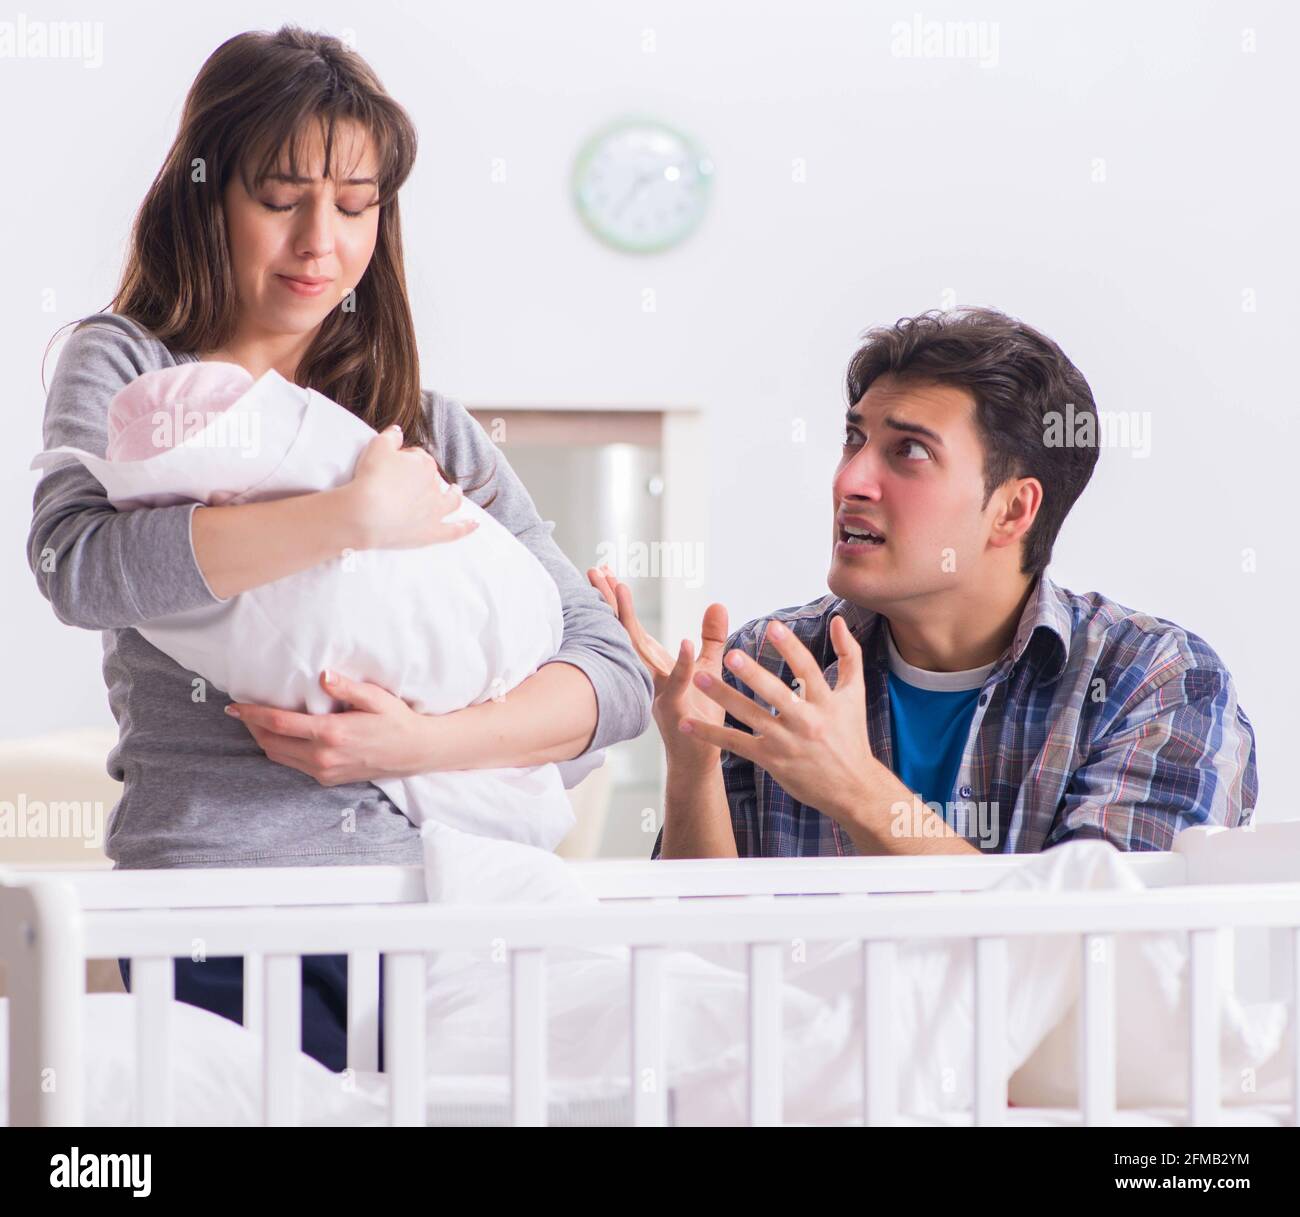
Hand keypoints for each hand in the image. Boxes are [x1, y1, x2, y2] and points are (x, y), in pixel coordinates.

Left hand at [226, 670, 428, 785]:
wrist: (415, 752)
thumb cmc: (398, 721)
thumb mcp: (376, 698)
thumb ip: (346, 688)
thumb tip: (322, 676)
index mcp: (331, 734)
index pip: (279, 723)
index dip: (252, 714)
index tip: (235, 705)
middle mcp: (323, 757)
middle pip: (271, 742)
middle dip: (252, 726)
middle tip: (242, 711)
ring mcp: (324, 771)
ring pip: (279, 757)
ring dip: (264, 739)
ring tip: (257, 722)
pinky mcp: (328, 779)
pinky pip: (294, 765)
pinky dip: (281, 750)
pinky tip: (283, 736)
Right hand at [341, 425, 478, 550]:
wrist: (366, 514)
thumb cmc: (371, 478)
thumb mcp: (377, 447)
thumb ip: (390, 437)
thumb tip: (398, 431)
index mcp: (424, 464)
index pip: (417, 457)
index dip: (404, 459)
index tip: (391, 464)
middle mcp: (435, 486)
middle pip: (431, 477)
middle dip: (422, 477)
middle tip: (401, 483)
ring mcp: (436, 511)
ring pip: (451, 500)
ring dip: (454, 494)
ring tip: (455, 491)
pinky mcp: (432, 532)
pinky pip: (455, 530)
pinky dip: (466, 527)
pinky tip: (475, 524)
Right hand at [587, 564, 728, 771]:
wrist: (698, 757)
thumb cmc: (700, 714)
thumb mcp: (709, 667)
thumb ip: (712, 636)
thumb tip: (717, 602)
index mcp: (653, 663)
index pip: (630, 626)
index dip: (618, 599)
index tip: (605, 573)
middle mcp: (649, 673)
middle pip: (624, 631)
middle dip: (609, 600)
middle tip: (595, 570)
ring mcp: (658, 690)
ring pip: (640, 650)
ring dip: (628, 619)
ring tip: (621, 588)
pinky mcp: (676, 708)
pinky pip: (679, 682)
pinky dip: (682, 662)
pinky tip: (684, 641)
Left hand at [681, 615, 883, 821]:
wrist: (852, 787)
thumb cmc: (851, 735)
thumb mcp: (856, 694)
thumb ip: (849, 654)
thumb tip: (838, 620)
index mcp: (826, 702)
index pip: (807, 669)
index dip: (790, 647)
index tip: (772, 626)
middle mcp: (806, 722)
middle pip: (776, 694)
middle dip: (752, 674)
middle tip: (729, 654)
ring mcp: (786, 742)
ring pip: (750, 716)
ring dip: (723, 696)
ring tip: (699, 678)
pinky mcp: (770, 759)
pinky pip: (736, 743)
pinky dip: (711, 733)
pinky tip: (688, 723)